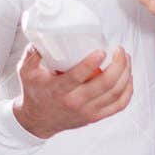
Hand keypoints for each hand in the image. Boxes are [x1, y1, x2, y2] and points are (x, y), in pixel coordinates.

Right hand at [13, 45, 132, 139]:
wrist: (38, 121)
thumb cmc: (34, 92)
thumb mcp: (26, 72)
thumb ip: (33, 52)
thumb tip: (43, 33)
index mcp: (58, 90)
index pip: (78, 77)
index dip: (92, 63)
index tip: (102, 50)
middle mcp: (75, 102)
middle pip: (105, 84)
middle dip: (118, 64)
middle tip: (120, 50)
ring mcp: (88, 111)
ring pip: (115, 93)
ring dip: (125, 74)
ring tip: (126, 59)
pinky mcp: (96, 117)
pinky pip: (119, 105)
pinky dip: (127, 91)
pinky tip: (128, 78)